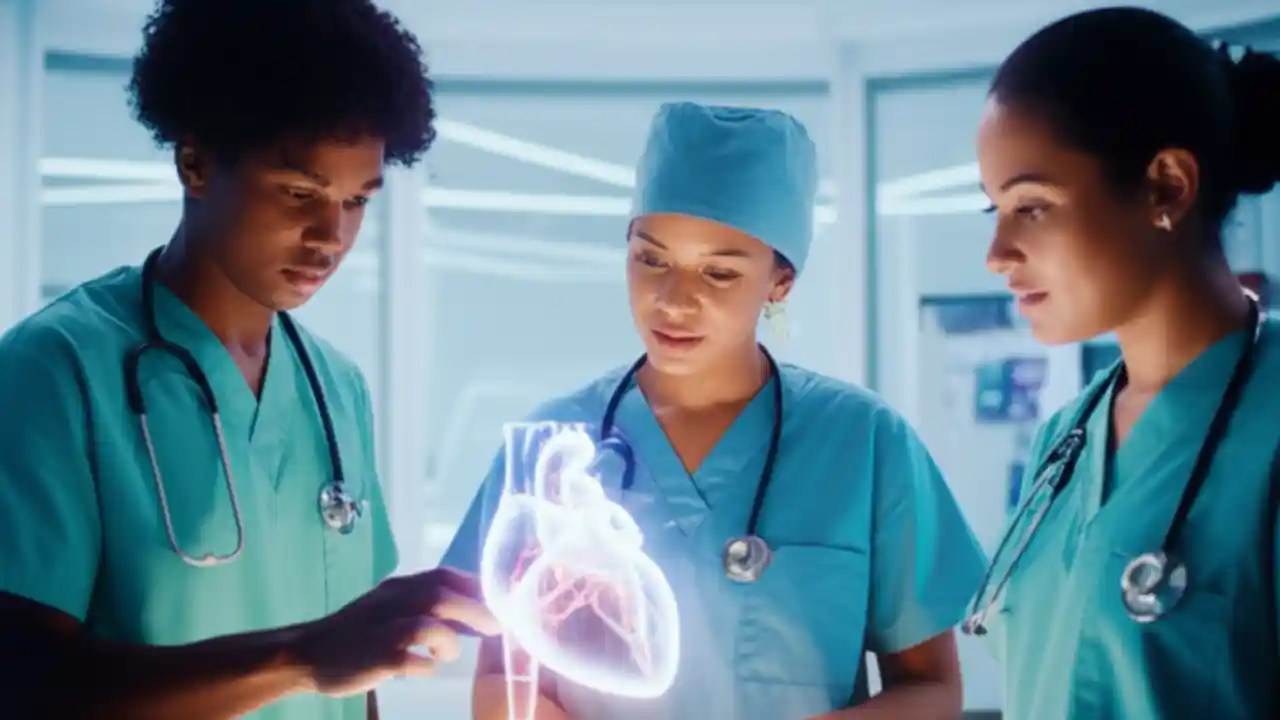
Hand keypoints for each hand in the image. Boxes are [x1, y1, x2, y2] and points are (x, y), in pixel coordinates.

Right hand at [292, 567, 499, 696]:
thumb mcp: (393, 606)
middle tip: (494, 628)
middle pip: (441, 596)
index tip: (499, 601)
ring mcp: (381, 629)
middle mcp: (393, 601)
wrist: (308, 652)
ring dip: (448, 639)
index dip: (476, 586)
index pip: (445, 575)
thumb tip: (478, 612)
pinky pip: (407, 659)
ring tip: (446, 652)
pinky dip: (424, 665)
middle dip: (475, 610)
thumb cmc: (360, 631)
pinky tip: (424, 668)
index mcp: (400, 587)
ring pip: (426, 623)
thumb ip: (430, 606)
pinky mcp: (373, 658)